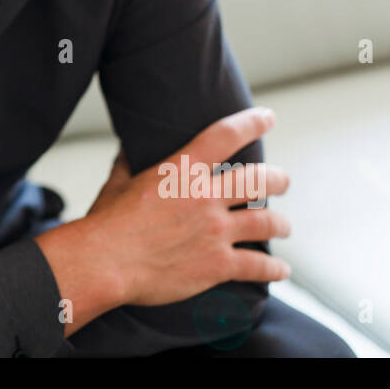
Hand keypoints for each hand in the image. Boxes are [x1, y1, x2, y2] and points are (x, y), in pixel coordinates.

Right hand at [85, 107, 291, 306]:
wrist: (105, 262)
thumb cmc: (106, 224)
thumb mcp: (116, 184)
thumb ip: (127, 164)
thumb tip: (127, 149)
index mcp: (181, 171)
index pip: (226, 136)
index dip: (252, 123)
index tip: (268, 117)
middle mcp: (205, 197)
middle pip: (259, 180)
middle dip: (277, 179)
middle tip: (282, 181)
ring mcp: (215, 231)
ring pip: (267, 222)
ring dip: (281, 224)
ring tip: (284, 227)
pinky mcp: (217, 265)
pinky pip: (257, 266)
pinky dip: (273, 269)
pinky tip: (280, 270)